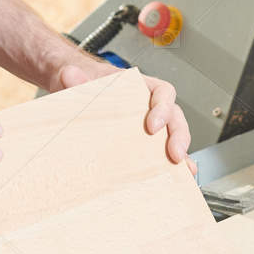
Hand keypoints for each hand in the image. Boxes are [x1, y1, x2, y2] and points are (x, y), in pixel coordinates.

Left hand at [55, 58, 195, 177]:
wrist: (75, 92)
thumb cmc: (85, 84)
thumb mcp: (79, 78)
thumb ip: (77, 78)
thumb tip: (69, 75)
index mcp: (141, 86)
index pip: (163, 92)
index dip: (163, 108)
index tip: (153, 125)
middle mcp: (150, 105)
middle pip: (175, 117)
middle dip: (179, 136)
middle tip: (175, 153)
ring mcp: (150, 126)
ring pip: (174, 136)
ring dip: (181, 154)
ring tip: (184, 170)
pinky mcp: (144, 144)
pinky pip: (162, 153)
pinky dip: (172, 166)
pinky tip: (175, 178)